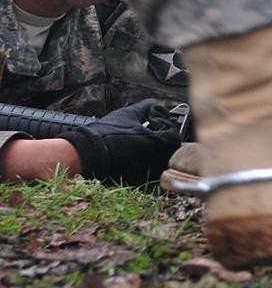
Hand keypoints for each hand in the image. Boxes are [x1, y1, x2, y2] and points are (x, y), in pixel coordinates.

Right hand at [65, 98, 183, 184]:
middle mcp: (161, 161)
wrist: (83, 157)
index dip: (160, 118)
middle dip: (158, 132)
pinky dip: (143, 158)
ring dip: (151, 145)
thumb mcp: (128, 114)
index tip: (149, 114)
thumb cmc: (104, 135)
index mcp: (163, 144)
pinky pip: (148, 167)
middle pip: (168, 143)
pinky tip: (131, 150)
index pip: (171, 128)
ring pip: (159, 156)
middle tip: (145, 124)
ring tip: (136, 136)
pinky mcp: (140, 181)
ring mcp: (151, 173)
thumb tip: (154, 105)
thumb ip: (146, 107)